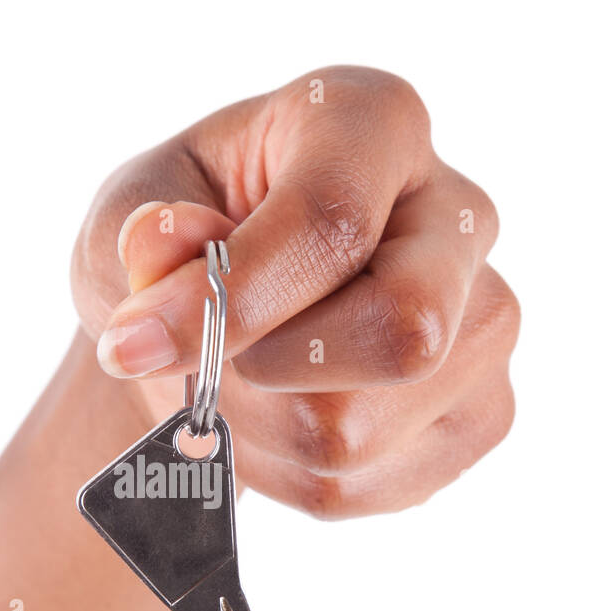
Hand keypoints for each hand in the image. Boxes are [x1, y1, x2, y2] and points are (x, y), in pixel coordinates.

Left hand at [72, 66, 518, 517]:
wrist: (220, 321)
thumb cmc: (179, 247)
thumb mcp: (126, 215)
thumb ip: (135, 230)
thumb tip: (158, 249)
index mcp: (372, 124)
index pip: (333, 218)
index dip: (231, 298)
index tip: (131, 345)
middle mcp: (457, 216)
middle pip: (404, 332)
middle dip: (266, 373)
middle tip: (203, 365)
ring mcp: (483, 323)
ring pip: (362, 430)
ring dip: (255, 430)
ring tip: (228, 388)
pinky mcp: (478, 414)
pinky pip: (361, 487)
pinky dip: (283, 474)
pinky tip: (268, 422)